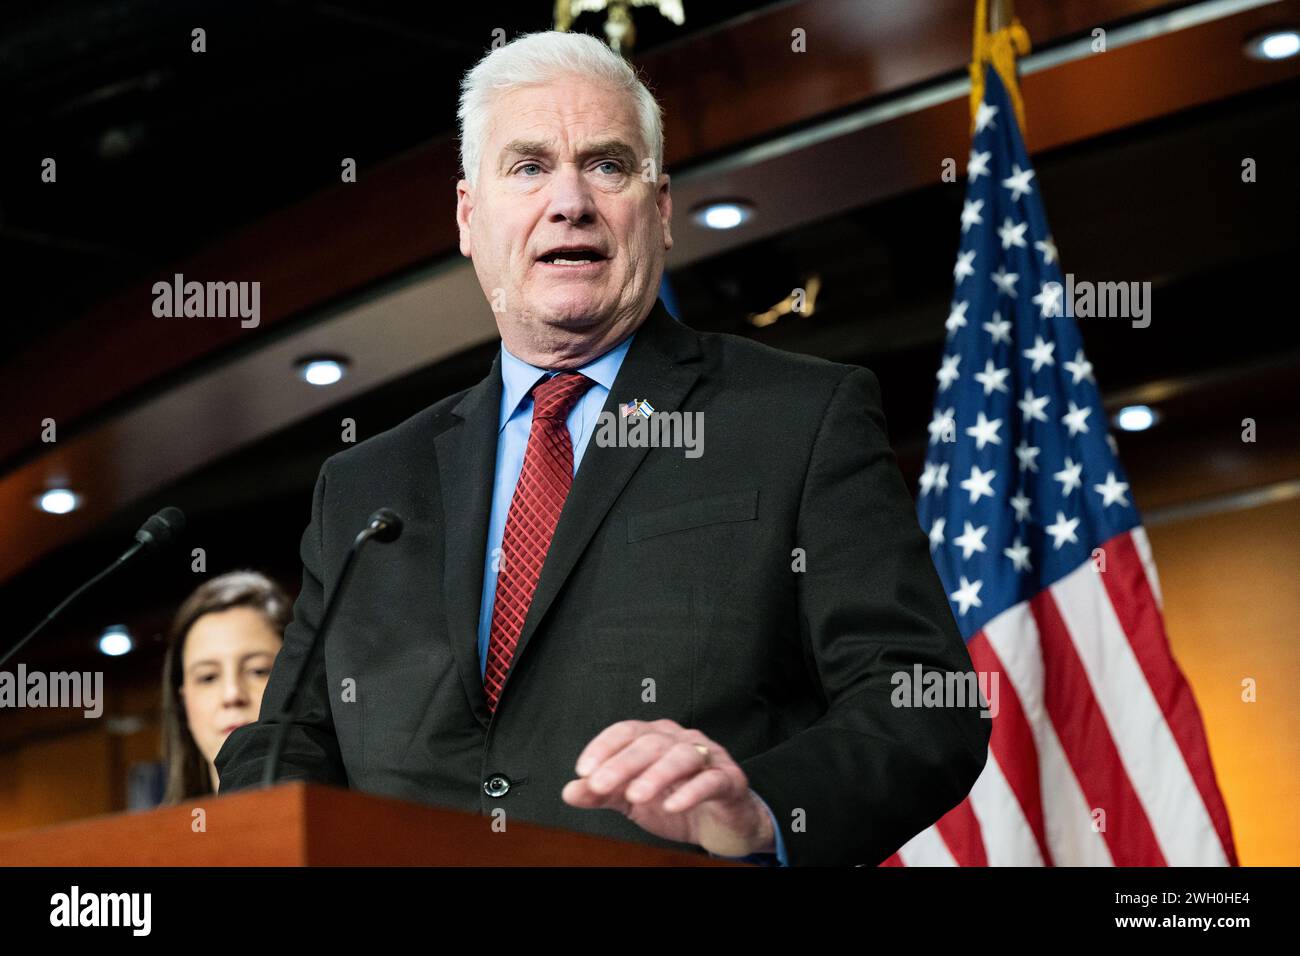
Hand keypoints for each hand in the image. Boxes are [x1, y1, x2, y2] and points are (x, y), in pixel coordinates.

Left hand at [561, 719, 774, 856]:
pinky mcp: (729, 779)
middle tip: (599, 785)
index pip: (626, 731)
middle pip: (649, 743)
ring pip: (681, 756)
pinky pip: (710, 780)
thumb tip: (570, 790)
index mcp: (656, 738)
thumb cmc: (677, 803)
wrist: (723, 825)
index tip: (582, 771)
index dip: (603, 747)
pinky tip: (673, 805)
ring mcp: (708, 757)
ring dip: (656, 774)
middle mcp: (681, 739)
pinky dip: (691, 791)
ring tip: (636, 795)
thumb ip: (602, 793)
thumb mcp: (632, 800)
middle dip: (622, 764)